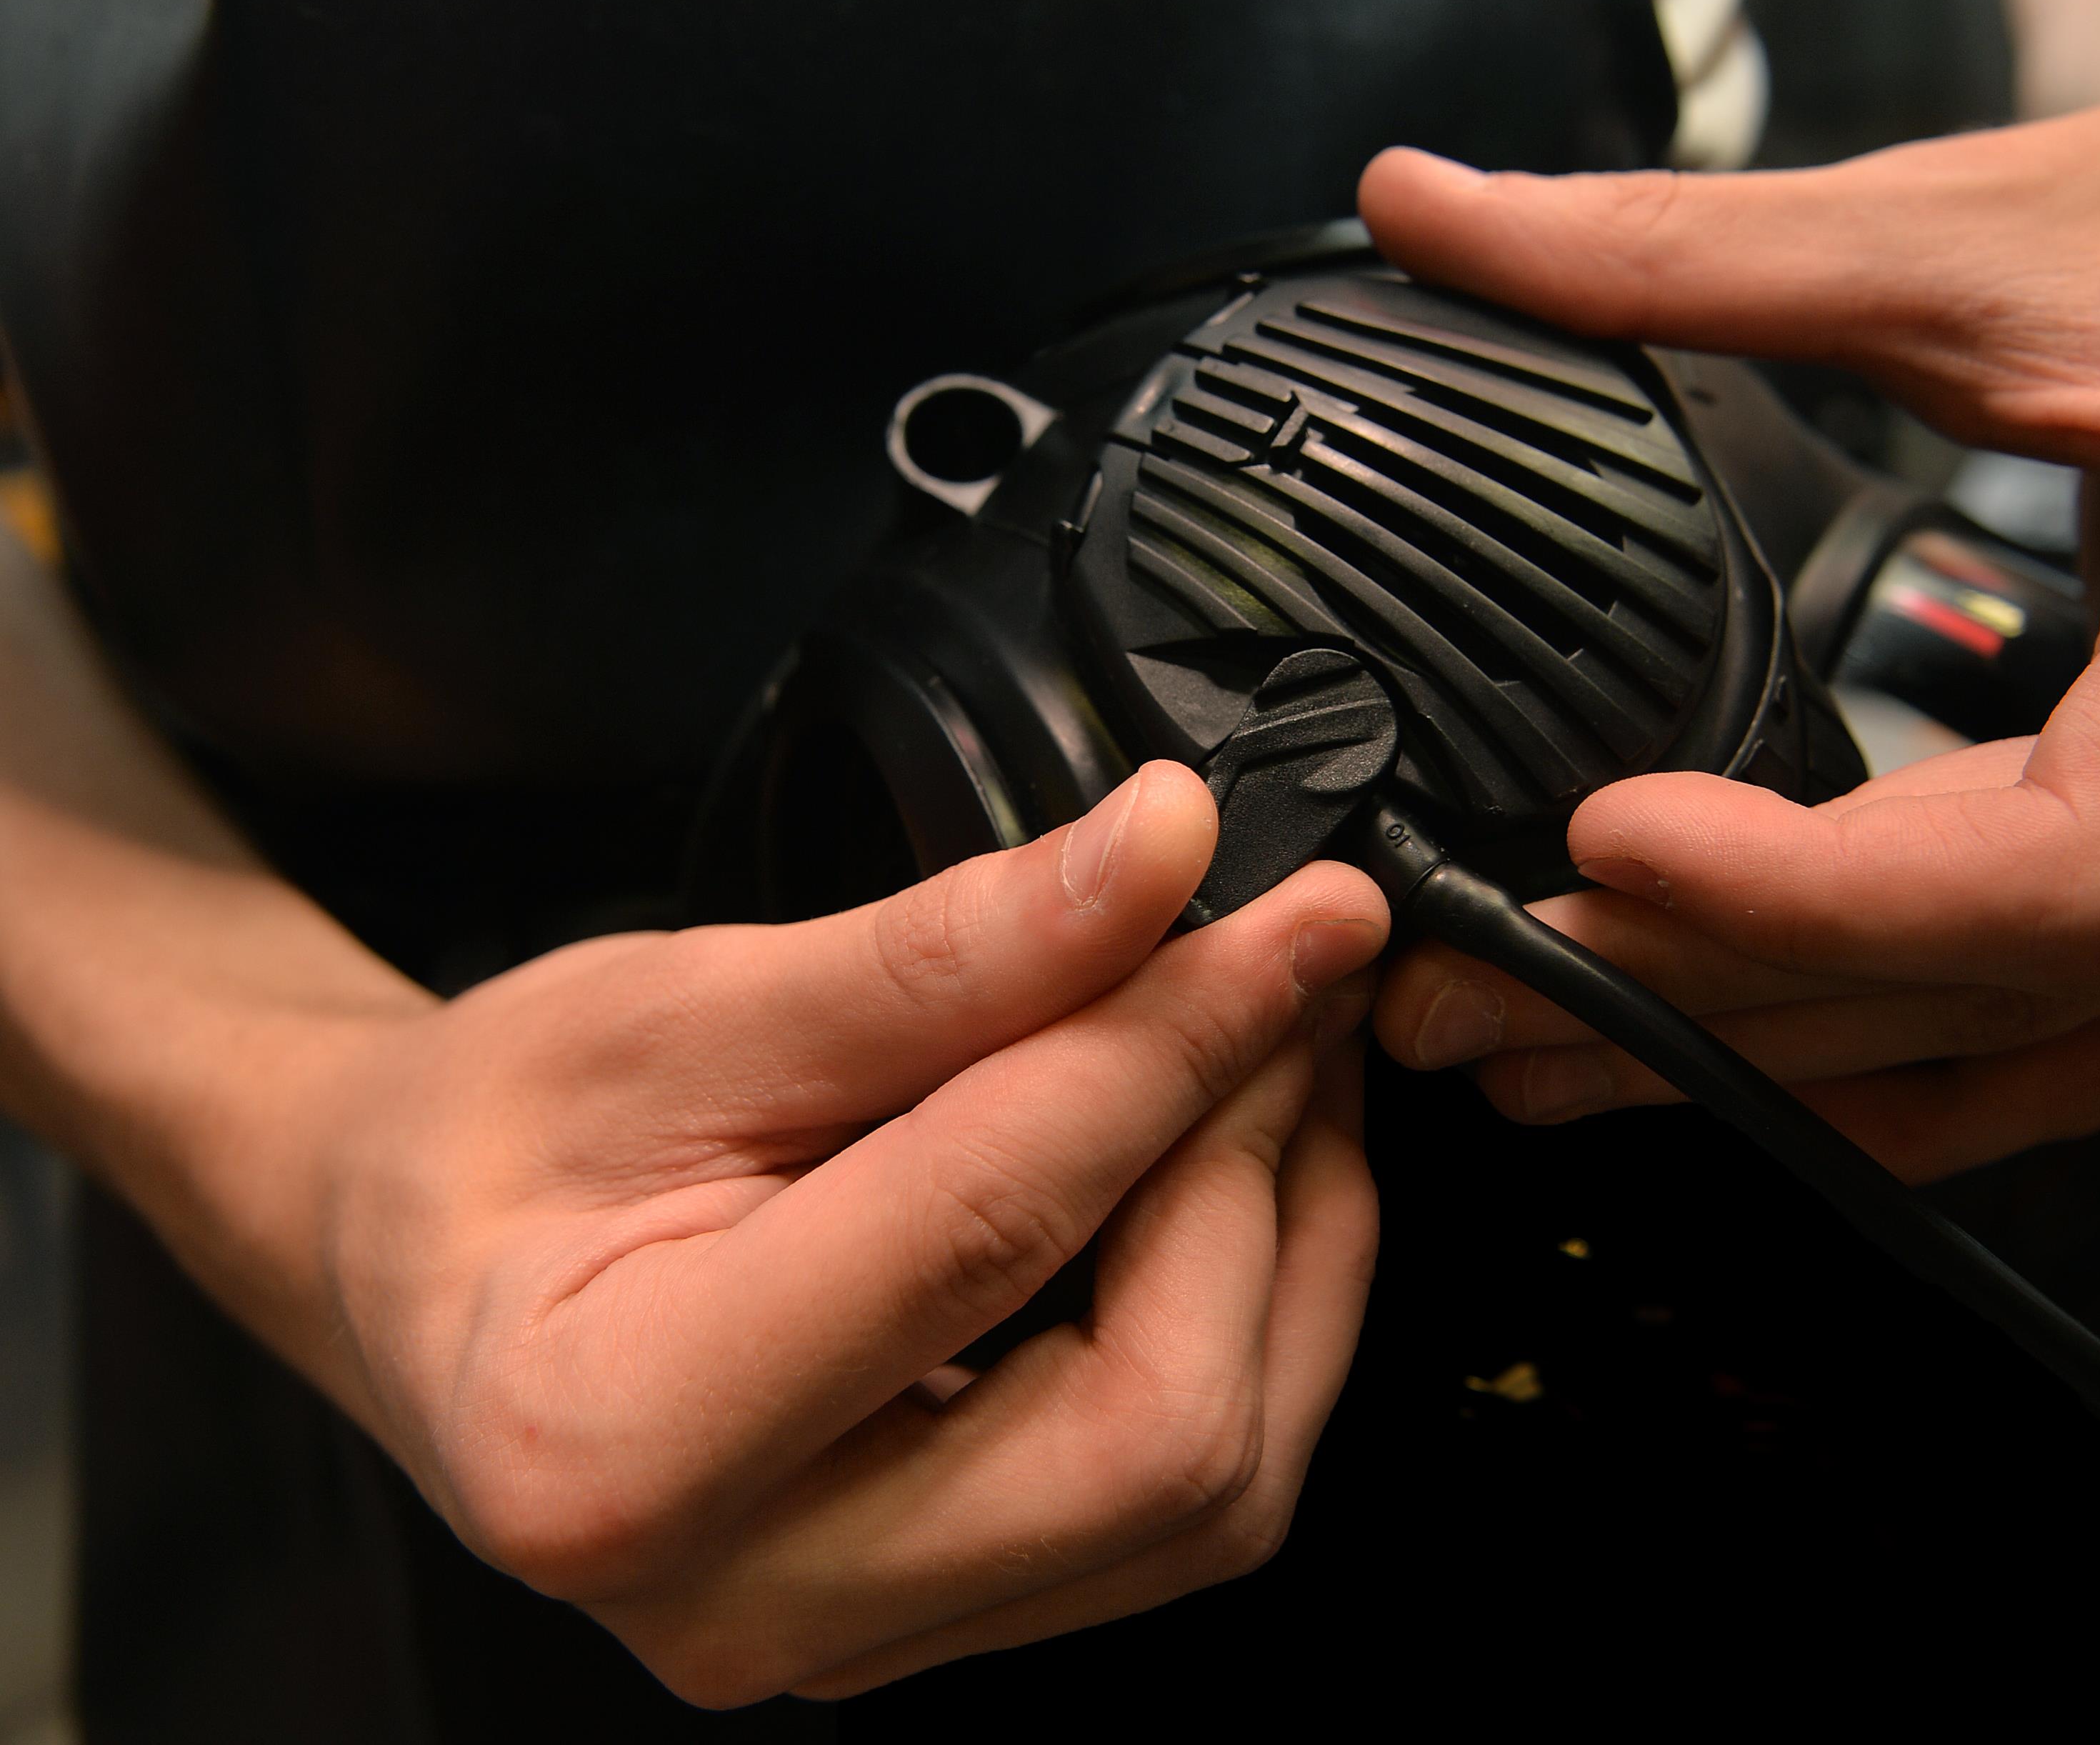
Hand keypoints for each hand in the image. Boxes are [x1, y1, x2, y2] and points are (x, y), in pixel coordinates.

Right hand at [292, 763, 1387, 1702]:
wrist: (416, 1259)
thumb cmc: (503, 1136)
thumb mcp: (684, 1007)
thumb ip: (938, 952)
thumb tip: (1160, 857)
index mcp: (619, 1439)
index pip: (988, 1232)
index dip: (1170, 1045)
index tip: (1288, 915)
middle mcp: (744, 1601)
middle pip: (1146, 1430)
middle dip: (1252, 1179)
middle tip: (1289, 993)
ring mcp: (853, 1636)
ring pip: (1202, 1492)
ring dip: (1286, 1255)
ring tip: (1273, 1065)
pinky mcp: (940, 1615)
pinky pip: (1178, 1509)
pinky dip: (1251, 1328)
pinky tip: (1232, 1178)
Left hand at [1361, 1, 2099, 1181]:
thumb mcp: (1973, 222)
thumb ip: (1686, 245)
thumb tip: (1435, 214)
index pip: (2060, 860)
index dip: (1812, 898)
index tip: (1609, 841)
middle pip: (2003, 963)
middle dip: (1715, 991)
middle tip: (1477, 994)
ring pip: (2030, 1024)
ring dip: (1779, 1057)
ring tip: (1552, 1051)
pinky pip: (2091, 1022)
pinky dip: (1915, 1066)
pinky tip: (1760, 1081)